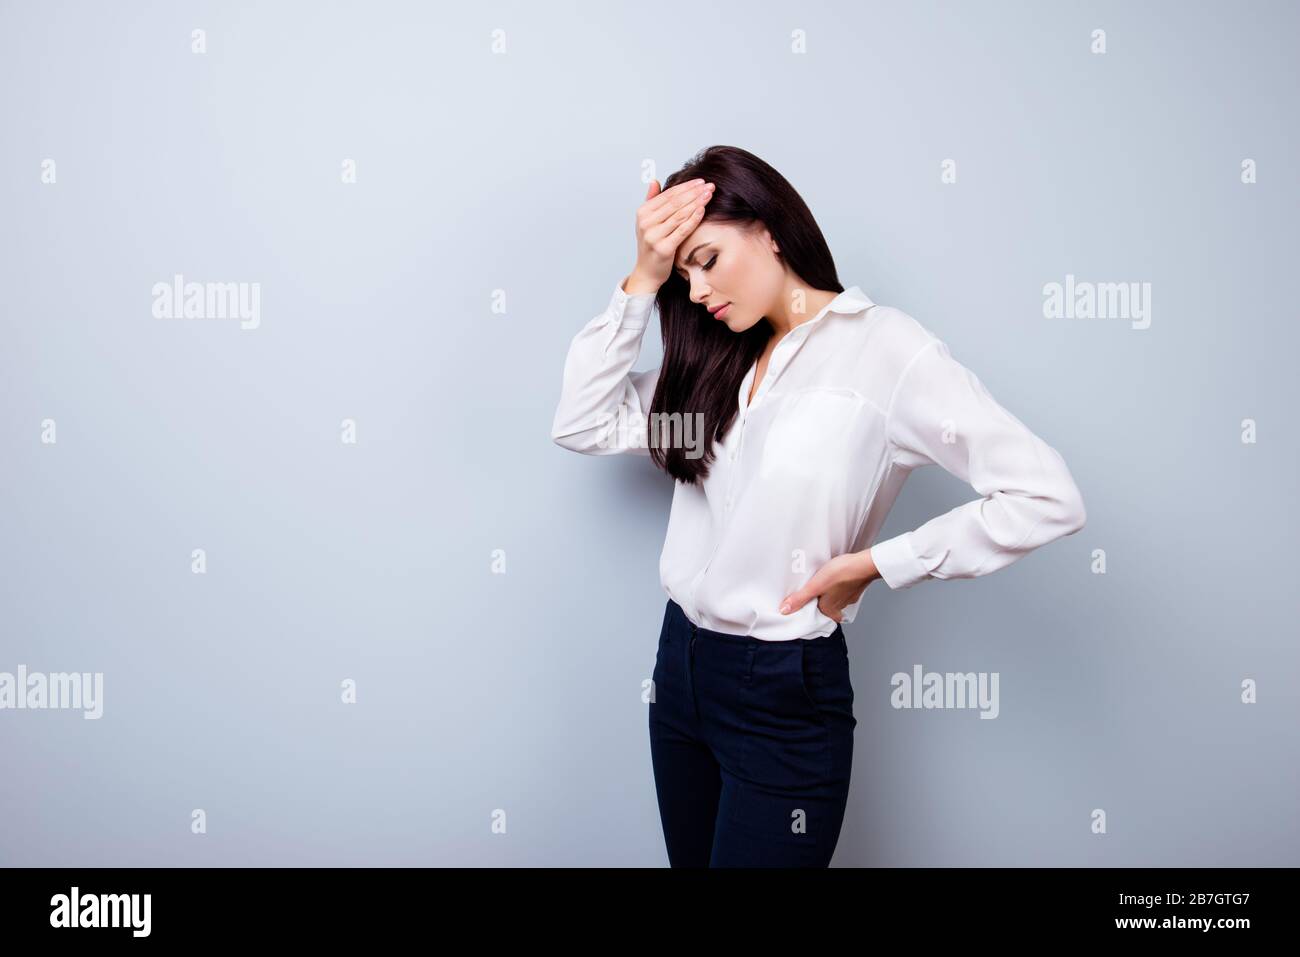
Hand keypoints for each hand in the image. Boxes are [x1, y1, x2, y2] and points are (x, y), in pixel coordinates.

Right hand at [623, 177, 715, 292]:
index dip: (685, 187)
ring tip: (709, 195)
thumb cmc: (650, 246)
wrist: (647, 272)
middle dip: (694, 192)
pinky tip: (702, 210)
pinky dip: (693, 219)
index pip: (667, 195)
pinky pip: (682, 230)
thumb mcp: (647, 222)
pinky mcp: (664, 249)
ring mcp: (654, 236)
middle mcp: (646, 223)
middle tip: (709, 186)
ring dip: (696, 203)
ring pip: (679, 215)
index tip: (700, 182)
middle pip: (675, 203)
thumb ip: (652, 201)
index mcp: (642, 213)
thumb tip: (654, 181)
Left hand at [778, 550, 879, 622]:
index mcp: (829, 609)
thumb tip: (784, 610)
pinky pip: (843, 588)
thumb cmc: (841, 574)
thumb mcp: (815, 586)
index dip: (810, 611)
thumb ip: (800, 599)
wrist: (865, 564)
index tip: (803, 605)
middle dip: (818, 601)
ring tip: (820, 583)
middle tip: (810, 592)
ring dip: (828, 592)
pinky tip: (835, 576)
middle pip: (826, 607)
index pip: (817, 616)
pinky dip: (838, 584)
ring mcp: (849, 596)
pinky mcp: (855, 586)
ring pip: (835, 598)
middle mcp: (841, 606)